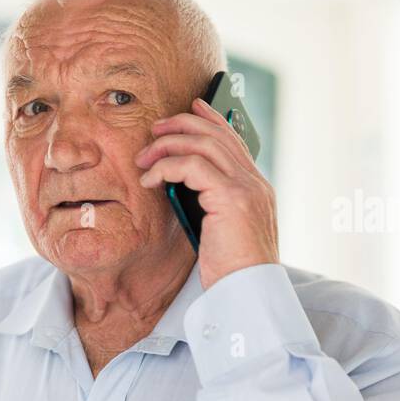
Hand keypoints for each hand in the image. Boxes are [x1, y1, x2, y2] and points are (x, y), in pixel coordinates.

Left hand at [134, 97, 278, 289]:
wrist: (248, 293)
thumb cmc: (230, 272)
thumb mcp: (219, 232)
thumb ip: (210, 205)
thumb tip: (179, 186)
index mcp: (255, 189)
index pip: (232, 141)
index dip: (210, 119)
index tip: (189, 107)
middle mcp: (255, 183)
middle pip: (216, 134)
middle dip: (180, 126)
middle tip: (153, 132)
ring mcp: (246, 188)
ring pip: (203, 144)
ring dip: (167, 145)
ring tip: (143, 158)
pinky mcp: (232, 198)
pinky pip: (192, 165)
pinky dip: (166, 167)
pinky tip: (149, 179)